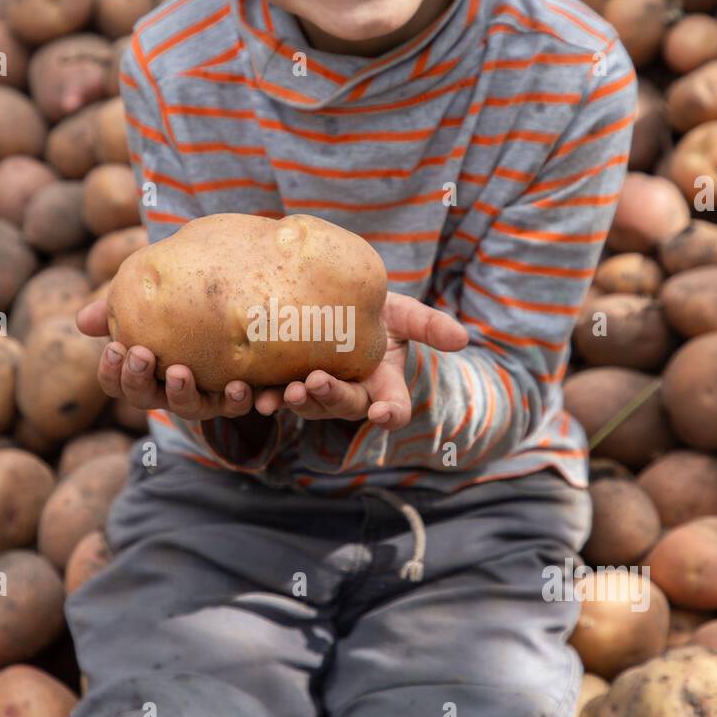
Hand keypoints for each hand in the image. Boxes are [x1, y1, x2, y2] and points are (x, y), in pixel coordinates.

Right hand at [76, 299, 256, 420]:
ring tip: (180, 372)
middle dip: (138, 380)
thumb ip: (118, 311)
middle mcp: (168, 392)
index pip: (116, 383)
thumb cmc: (176, 315)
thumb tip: (81, 319)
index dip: (111, 372)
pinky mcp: (232, 398)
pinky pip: (235, 406)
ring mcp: (200, 399)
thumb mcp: (147, 310)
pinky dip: (237, 400)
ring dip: (181, 393)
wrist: (229, 321)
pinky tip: (240, 384)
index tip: (114, 348)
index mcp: (142, 374)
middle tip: (142, 355)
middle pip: (144, 398)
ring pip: (187, 408)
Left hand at [251, 292, 468, 430]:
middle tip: (315, 382)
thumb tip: (463, 339)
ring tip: (285, 391)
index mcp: (383, 384)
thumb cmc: (374, 310)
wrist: (332, 303)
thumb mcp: (404, 314)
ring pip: (309, 406)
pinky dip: (264, 397)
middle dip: (330, 396)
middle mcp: (351, 395)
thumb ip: (429, 325)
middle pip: (344, 405)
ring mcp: (317, 393)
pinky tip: (253, 394)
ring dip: (296, 402)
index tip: (383, 413)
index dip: (390, 413)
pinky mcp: (285, 384)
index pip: (394, 407)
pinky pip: (276, 397)